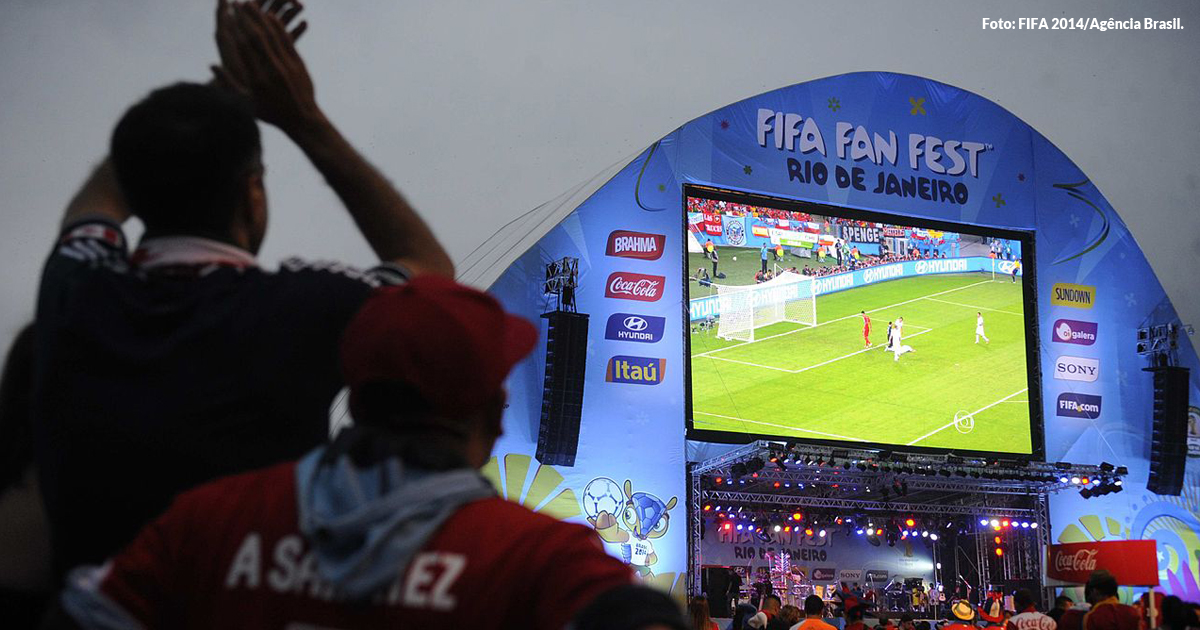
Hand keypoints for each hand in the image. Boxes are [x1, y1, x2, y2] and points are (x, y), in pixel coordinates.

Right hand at [213, 0, 320, 132]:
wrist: (303, 120)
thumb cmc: (271, 114)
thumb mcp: (246, 104)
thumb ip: (229, 84)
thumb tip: (212, 64)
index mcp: (257, 79)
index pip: (244, 48)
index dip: (236, 29)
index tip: (228, 15)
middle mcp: (272, 70)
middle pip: (258, 37)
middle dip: (247, 18)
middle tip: (239, 2)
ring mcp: (287, 66)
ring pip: (273, 36)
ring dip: (262, 18)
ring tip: (252, 4)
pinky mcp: (299, 64)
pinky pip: (287, 41)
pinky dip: (279, 28)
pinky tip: (271, 16)